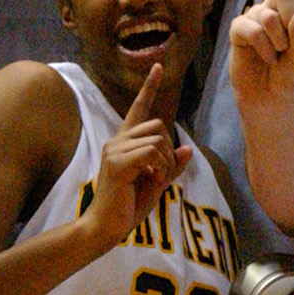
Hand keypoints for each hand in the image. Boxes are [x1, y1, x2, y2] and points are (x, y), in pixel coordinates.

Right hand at [81, 64, 191, 250]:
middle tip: (162, 173)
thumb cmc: (128, 207)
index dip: (149, 87)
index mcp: (125, 142)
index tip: (158, 66)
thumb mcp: (157, 183)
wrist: (106, 227)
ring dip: (165, 160)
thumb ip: (170, 166)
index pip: (139, 108)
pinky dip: (159, 166)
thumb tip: (187, 149)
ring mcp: (115, 149)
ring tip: (154, 178)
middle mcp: (117, 140)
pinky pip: (151, 152)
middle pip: (159, 125)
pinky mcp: (117, 162)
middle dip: (169, 148)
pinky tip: (151, 179)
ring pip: (157, 138)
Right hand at [228, 0, 293, 113]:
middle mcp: (274, 8)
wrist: (269, 101)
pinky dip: (262, 46)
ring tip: (276, 57)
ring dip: (277, 41)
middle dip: (290, 21)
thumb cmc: (289, 78)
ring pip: (268, 14)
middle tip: (287, 47)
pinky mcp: (238, 29)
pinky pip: (251, 28)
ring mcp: (254, 16)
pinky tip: (264, 57)